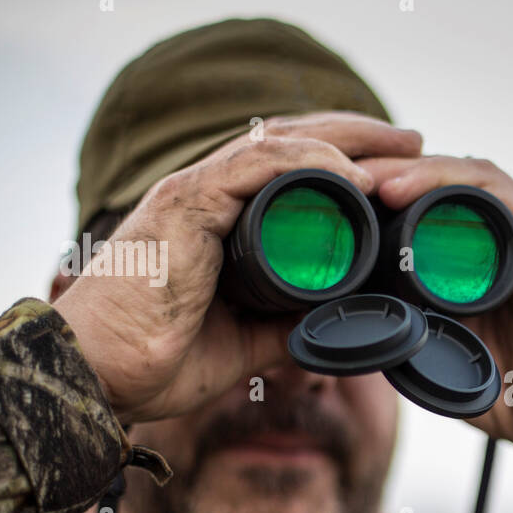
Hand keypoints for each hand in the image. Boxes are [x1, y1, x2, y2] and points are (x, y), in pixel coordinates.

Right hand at [52, 112, 422, 425]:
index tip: (396, 173)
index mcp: (218, 221)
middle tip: (415, 142)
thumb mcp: (243, 343)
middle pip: (293, 143)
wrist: (98, 377)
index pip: (289, 170)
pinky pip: (256, 167)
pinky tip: (352, 173)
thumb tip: (330, 325)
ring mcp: (195, 194)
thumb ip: (283, 326)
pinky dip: (308, 164)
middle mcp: (206, 196)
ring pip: (281, 143)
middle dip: (359, 136)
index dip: (344, 162)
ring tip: (400, 147)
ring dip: (347, 140)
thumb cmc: (154, 359)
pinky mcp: (186, 204)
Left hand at [358, 155, 512, 507]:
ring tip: (360, 179)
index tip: (325, 208)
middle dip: (381, 171)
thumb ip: (405, 334)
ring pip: (458, 173)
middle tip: (328, 178)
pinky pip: (490, 189)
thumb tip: (347, 325)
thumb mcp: (440, 357)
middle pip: (435, 179)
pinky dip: (443, 180)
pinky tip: (401, 189)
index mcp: (472, 261)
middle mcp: (497, 237)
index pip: (420, 207)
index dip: (372, 198)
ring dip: (405, 168)